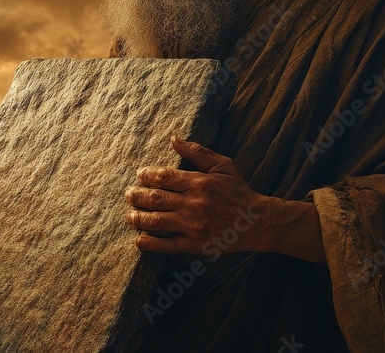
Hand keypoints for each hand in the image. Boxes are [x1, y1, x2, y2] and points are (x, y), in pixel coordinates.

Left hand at [124, 136, 264, 256]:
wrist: (255, 222)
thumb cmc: (238, 191)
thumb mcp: (222, 165)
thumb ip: (197, 152)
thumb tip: (174, 139)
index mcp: (199, 183)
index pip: (164, 177)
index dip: (147, 175)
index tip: (140, 175)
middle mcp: (193, 204)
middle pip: (156, 198)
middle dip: (137, 196)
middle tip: (128, 194)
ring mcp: (192, 225)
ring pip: (157, 221)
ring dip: (138, 218)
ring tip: (129, 216)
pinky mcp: (194, 244)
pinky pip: (167, 245)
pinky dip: (151, 243)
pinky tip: (140, 240)